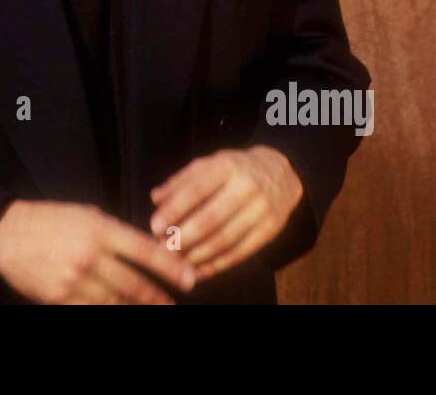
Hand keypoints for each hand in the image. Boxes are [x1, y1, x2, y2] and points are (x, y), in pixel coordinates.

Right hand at [0, 199, 197, 303]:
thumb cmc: (50, 219)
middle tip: (172, 305)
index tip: (190, 279)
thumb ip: (115, 232)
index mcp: (99, 229)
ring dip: (135, 308)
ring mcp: (74, 280)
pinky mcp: (60, 298)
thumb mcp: (86, 214)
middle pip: (134, 284)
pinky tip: (119, 311)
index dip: (171, 267)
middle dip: (158, 298)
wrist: (6, 234)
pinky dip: (108, 312)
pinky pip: (92, 311)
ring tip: (150, 310)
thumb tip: (145, 250)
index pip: (144, 250)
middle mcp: (90, 256)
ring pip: (116, 302)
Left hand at [148, 145, 303, 280]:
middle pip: (211, 219)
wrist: (281, 172)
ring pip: (225, 239)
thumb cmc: (235, 169)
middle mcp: (247, 187)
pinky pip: (240, 252)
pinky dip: (217, 265)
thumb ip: (181, 180)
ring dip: (197, 255)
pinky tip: (199, 270)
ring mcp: (261, 210)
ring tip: (177, 262)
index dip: (174, 210)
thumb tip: (155, 198)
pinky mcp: (270, 230)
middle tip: (164, 250)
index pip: (197, 189)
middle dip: (184, 238)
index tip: (154, 227)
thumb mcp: (209, 164)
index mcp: (227, 166)